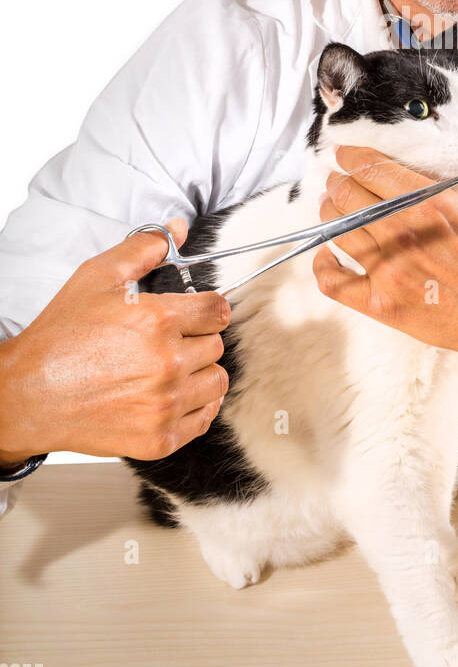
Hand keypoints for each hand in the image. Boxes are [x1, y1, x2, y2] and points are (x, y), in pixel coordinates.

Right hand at [0, 220, 230, 465]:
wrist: (28, 394)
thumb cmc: (61, 336)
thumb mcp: (97, 276)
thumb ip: (144, 246)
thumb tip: (179, 228)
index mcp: (160, 321)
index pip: (219, 310)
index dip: (206, 308)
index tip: (193, 314)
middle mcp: (168, 364)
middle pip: (217, 345)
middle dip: (197, 338)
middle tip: (167, 341)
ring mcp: (165, 405)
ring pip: (217, 381)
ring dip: (200, 372)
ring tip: (169, 367)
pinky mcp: (160, 438)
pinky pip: (204, 418)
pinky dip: (195, 406)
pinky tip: (171, 395)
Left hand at [311, 130, 457, 389]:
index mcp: (431, 205)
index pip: (373, 169)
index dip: (353, 156)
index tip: (348, 152)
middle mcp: (403, 235)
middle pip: (348, 196)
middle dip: (339, 181)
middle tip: (341, 178)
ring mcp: (389, 272)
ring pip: (337, 230)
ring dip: (330, 213)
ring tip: (333, 205)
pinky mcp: (383, 305)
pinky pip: (334, 283)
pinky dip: (324, 266)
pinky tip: (327, 254)